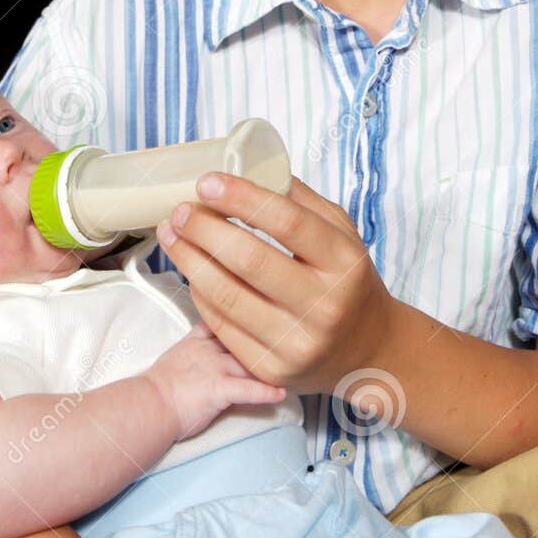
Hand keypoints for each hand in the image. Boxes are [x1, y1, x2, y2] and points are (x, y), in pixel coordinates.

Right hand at [147, 322, 285, 439]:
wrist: (150, 403)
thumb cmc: (157, 386)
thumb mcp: (176, 354)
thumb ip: (195, 345)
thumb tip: (209, 347)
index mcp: (198, 339)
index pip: (225, 317)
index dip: (243, 311)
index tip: (261, 305)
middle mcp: (211, 349)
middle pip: (245, 335)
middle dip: (267, 333)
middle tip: (287, 332)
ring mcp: (217, 368)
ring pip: (251, 360)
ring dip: (273, 363)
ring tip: (295, 363)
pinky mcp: (220, 389)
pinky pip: (248, 390)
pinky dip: (266, 392)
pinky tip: (281, 393)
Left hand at [157, 173, 391, 394]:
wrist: (366, 350)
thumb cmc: (346, 281)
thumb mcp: (341, 234)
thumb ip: (300, 201)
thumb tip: (248, 169)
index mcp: (344, 263)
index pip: (288, 222)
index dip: (243, 198)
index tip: (208, 182)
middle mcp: (323, 306)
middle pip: (250, 260)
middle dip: (204, 229)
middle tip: (179, 211)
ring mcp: (297, 343)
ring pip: (226, 296)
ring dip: (189, 259)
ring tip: (171, 235)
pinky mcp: (271, 369)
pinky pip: (221, 325)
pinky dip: (199, 292)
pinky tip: (192, 270)